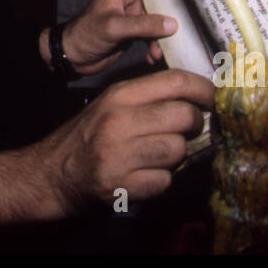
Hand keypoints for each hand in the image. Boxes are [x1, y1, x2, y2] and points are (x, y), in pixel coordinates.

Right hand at [33, 68, 213, 215]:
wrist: (52, 174)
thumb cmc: (89, 136)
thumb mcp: (112, 105)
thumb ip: (148, 97)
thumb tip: (196, 95)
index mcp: (120, 95)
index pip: (176, 82)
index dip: (205, 89)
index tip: (215, 98)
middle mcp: (119, 120)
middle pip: (183, 115)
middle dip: (194, 125)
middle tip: (187, 131)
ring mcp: (119, 154)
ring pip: (178, 149)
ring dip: (176, 156)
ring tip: (159, 155)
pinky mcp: (120, 185)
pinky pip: (164, 180)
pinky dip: (160, 181)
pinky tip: (145, 176)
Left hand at [40, 0, 176, 74]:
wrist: (74, 57)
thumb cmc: (84, 34)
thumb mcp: (113, 27)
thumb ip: (142, 25)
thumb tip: (171, 24)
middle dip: (174, 15)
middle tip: (188, 27)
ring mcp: (136, 12)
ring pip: (162, 19)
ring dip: (165, 36)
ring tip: (162, 50)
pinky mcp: (138, 29)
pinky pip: (156, 34)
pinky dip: (157, 46)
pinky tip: (154, 57)